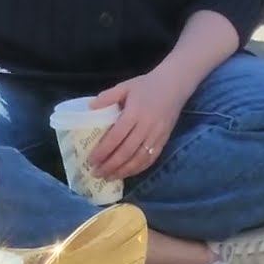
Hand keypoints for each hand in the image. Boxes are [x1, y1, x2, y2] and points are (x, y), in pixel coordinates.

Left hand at [87, 64, 192, 180]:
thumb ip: (107, 97)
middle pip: (127, 151)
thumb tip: (90, 108)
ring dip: (123, 171)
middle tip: (96, 173)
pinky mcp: (164, 140)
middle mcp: (147, 127)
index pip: (117, 136)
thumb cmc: (146, 86)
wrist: (174, 85)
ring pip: (139, 159)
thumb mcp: (124, 86)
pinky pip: (151, 159)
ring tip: (108, 177)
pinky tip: (126, 173)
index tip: (91, 160)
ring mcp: (157, 135)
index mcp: (135, 113)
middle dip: (110, 165)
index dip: (104, 150)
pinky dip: (138, 169)